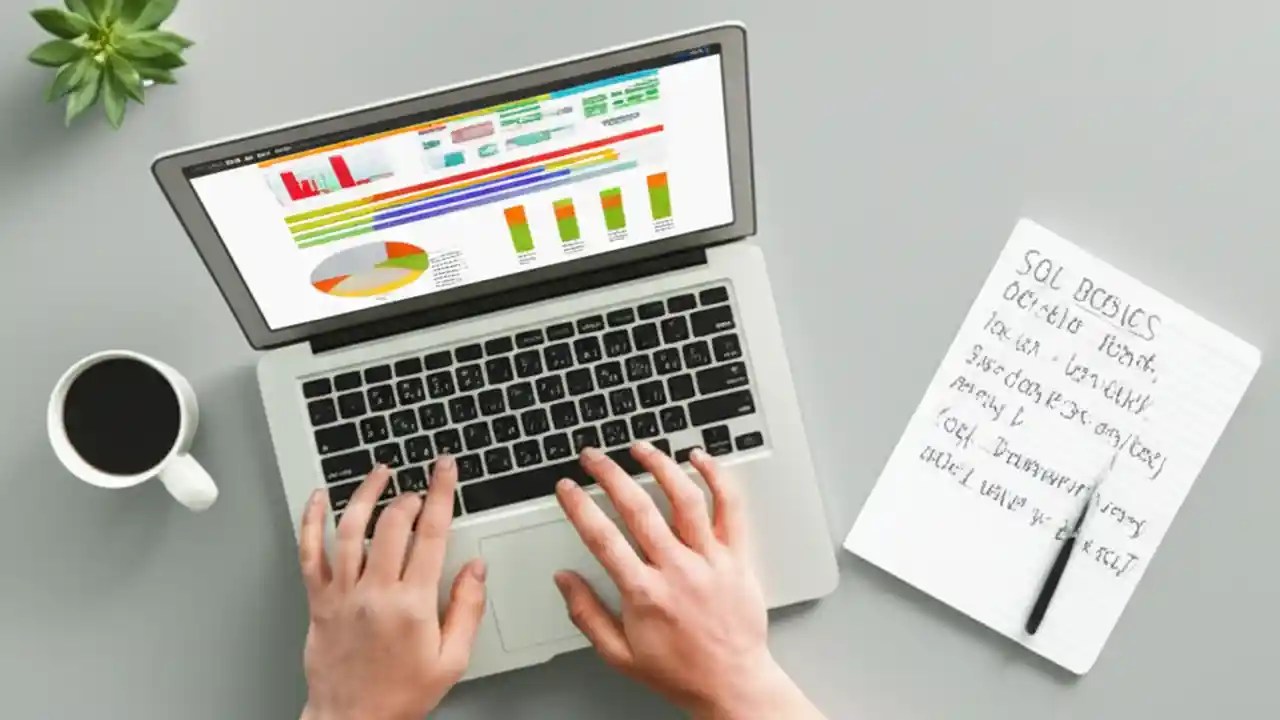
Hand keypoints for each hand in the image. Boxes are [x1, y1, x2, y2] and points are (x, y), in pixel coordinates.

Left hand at [298, 458, 484, 719]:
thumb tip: (476, 569)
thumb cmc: (399, 695)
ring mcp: (343, 594)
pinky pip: (309, 552)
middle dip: (408, 496)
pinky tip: (318, 500)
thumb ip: (467, 609)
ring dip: (365, 494)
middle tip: (419, 487)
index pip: (431, 534)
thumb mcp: (452, 660)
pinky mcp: (319, 601)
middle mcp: (375, 593)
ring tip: (379, 475)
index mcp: (412, 605)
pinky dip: (311, 521)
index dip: (441, 494)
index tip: (445, 470)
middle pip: (391, 524)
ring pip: (349, 529)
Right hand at [554, 444, 823, 719]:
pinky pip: (730, 508)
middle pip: (638, 508)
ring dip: (660, 466)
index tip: (567, 488)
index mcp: (644, 594)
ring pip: (684, 498)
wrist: (732, 684)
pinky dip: (716, 477)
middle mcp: (677, 570)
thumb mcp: (619, 654)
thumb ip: (586, 614)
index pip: (602, 537)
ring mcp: (710, 560)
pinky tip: (700, 459)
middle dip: (610, 474)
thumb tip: (564, 579)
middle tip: (594, 457)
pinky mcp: (737, 556)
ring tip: (640, 448)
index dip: (579, 506)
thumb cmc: (680, 672)